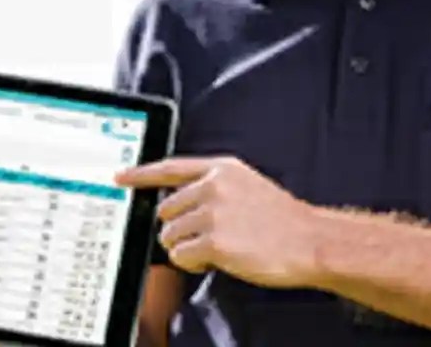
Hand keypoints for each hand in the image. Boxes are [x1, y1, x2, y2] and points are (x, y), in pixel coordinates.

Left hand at [115, 156, 318, 287]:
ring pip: (170, 235)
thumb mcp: (247, 186)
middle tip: (208, 236)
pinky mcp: (214, 241)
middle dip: (179, 228)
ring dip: (187, 247)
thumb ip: (214, 187)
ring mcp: (213, 213)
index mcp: (222, 168)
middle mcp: (214, 186)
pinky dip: (194, 263)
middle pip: (166, 209)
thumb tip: (179, 201)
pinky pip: (181, 256)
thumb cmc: (281, 220)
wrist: (310, 241)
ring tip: (219, 247)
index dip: (141, 173)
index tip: (120, 176)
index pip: (170, 167)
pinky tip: (218, 259)